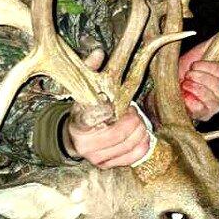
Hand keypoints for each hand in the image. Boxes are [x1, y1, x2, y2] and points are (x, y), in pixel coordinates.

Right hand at [61, 47, 150, 167]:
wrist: (74, 138)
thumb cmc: (83, 111)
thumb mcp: (83, 91)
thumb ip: (90, 71)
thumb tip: (99, 52)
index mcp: (78, 123)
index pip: (91, 118)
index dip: (107, 110)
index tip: (114, 104)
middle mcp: (85, 144)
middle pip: (119, 133)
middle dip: (132, 119)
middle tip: (133, 110)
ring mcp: (96, 158)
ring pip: (129, 144)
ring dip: (140, 130)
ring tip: (137, 120)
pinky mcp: (107, 165)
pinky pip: (134, 156)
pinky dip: (143, 144)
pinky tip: (141, 134)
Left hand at [178, 39, 218, 121]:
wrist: (166, 86)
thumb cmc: (183, 70)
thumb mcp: (197, 54)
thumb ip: (211, 44)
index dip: (211, 69)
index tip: (195, 65)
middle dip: (201, 79)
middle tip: (188, 74)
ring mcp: (213, 108)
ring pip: (212, 100)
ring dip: (195, 89)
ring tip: (184, 84)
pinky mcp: (202, 117)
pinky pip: (201, 110)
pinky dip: (191, 101)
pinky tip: (184, 96)